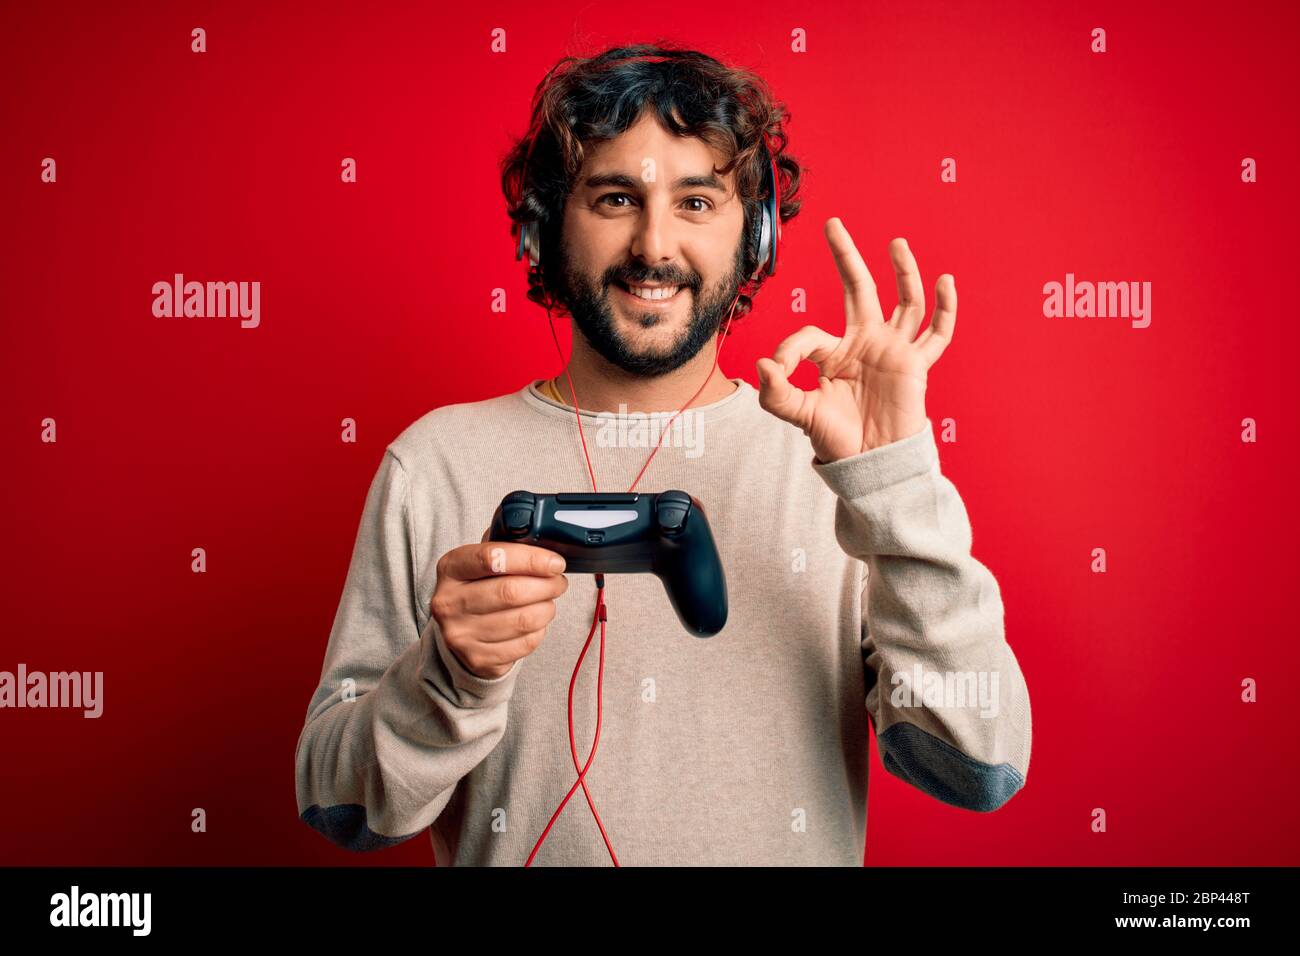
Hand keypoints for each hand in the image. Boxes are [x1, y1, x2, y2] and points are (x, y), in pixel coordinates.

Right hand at [428, 531, 569, 679]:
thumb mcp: (482, 562)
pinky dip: (539, 631)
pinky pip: (525, 643)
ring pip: (523, 620)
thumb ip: (506, 546)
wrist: (460, 632)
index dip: (531, 559)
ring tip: (548, 601)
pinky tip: (535, 622)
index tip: (555, 562)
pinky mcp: (477, 659)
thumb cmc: (479, 588)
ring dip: (547, 609)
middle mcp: (448, 602)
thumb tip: (543, 538)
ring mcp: (460, 634)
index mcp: (450, 568)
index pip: (492, 557)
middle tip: (559, 582)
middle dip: (546, 585)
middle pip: (511, 592)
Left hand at [756, 217, 956, 461]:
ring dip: (902, 272)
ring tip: (896, 243)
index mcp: (833, 355)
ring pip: (903, 302)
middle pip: (858, 289)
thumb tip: (761, 364)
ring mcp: (892, 350)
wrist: (869, 464)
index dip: (789, 349)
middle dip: (846, 257)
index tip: (777, 370)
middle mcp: (864, 344)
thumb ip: (776, 393)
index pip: (809, 334)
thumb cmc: (837, 440)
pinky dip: (945, 308)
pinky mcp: (915, 364)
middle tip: (833, 225)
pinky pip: (937, 333)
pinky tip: (946, 282)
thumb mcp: (799, 415)